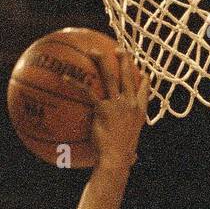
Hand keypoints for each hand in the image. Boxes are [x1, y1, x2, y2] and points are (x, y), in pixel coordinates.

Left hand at [79, 49, 148, 173]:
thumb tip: (133, 159)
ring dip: (102, 61)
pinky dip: (75, 84)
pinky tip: (64, 77)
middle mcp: (130, 104)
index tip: (144, 73)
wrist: (116, 158)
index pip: (144, 92)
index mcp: (139, 112)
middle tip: (119, 49)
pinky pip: (88, 92)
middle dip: (124, 60)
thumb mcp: (131, 152)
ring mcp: (117, 104)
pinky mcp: (103, 108)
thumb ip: (131, 151)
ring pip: (110, 76)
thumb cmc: (122, 159)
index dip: (145, 81)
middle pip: (128, 76)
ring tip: (94, 51)